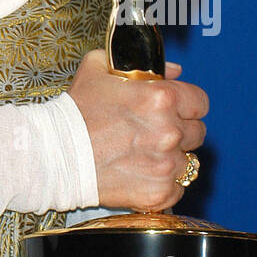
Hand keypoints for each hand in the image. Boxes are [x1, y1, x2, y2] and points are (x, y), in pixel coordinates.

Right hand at [66, 49, 207, 211]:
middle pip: (197, 132)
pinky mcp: (159, 193)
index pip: (200, 102)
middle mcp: (169, 132)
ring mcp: (166, 165)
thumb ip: (138, 62)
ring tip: (144, 155)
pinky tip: (141, 174)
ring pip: (188, 161)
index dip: (187, 104)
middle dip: (180, 130)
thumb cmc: (76, 111)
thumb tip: (174, 70)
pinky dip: (163, 183)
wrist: (56, 153)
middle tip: (154, 132)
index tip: (175, 109)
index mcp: (161, 98)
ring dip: (172, 157)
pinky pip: (177, 188)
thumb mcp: (98, 68)